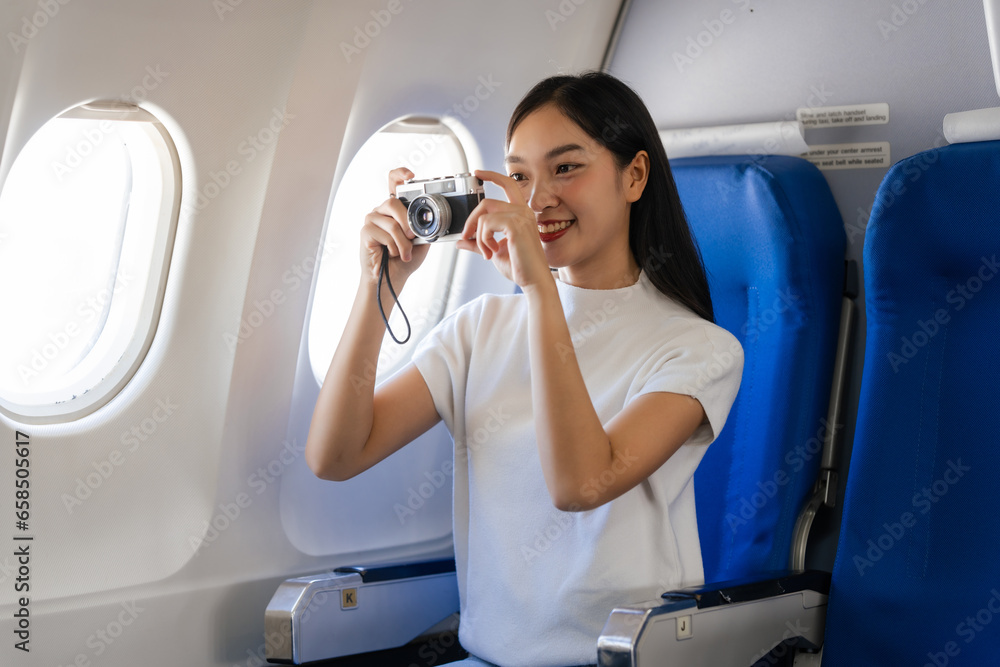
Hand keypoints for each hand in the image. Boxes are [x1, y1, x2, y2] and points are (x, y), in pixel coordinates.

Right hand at [359, 167, 429, 286]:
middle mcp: (382, 210)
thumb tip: (430, 218)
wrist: (393, 279)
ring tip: (404, 252)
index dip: (399, 174)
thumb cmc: (405, 259)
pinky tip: (392, 254)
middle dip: (407, 222)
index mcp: (396, 209)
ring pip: (392, 223)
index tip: (410, 175)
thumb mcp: (422, 240)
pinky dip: (394, 248)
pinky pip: (384, 235)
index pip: (393, 182)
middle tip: (412, 237)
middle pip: (393, 201)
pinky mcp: (365, 231)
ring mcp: (372, 219)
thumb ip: (424, 226)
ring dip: (403, 242)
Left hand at [457, 170, 552, 288]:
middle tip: (467, 237)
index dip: (492, 175)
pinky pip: (486, 225)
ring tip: (487, 252)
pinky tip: (492, 251)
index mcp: (520, 212)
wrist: (533, 280)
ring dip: (479, 236)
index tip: (477, 173)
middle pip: (486, 202)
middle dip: (471, 220)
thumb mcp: (494, 251)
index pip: (508, 184)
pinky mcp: (515, 225)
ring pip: (484, 215)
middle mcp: (523, 210)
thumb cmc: (520, 266)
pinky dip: (483, 240)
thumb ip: (478, 243)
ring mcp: (520, 216)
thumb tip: (460, 241)